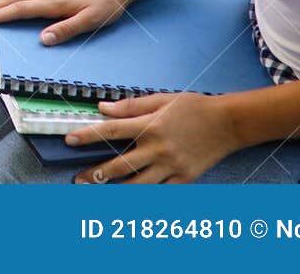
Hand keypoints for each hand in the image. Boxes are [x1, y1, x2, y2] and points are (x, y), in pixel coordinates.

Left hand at [67, 93, 240, 183]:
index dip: (89, 135)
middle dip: (97, 174)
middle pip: (121, 165)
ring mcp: (172, 166)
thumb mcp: (161, 99)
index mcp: (150, 125)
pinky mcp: (185, 178)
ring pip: (139, 185)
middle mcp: (158, 148)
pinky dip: (145, 196)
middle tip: (79, 180)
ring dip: (116, 190)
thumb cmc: (194, 107)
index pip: (112, 130)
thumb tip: (102, 108)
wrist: (229, 123)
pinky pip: (161, 192)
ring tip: (98, 194)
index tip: (70, 140)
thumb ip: (130, 106)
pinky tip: (131, 199)